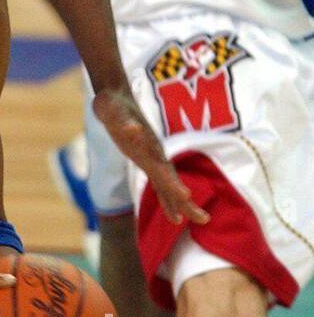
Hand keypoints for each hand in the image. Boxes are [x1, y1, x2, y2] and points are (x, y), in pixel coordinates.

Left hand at [93, 86, 209, 226]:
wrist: (115, 96)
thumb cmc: (112, 104)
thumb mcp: (112, 111)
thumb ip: (122, 120)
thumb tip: (134, 129)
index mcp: (147, 145)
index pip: (162, 168)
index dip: (172, 183)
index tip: (186, 197)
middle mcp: (154, 153)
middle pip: (172, 181)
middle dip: (186, 201)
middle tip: (204, 219)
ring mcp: (152, 156)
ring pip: (169, 184)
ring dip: (182, 204)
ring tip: (201, 220)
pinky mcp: (145, 159)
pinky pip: (159, 183)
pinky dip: (167, 200)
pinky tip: (174, 217)